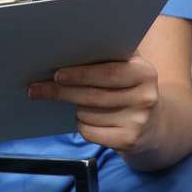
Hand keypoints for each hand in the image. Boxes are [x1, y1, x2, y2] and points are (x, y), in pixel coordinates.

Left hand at [28, 53, 160, 154]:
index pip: (107, 73)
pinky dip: (82, 125)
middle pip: (91, 96)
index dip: (80, 75)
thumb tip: (64, 51)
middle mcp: (145, 97)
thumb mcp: (128, 70)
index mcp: (144, 73)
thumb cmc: (129, 89)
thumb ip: (107, 59)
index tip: (57, 74)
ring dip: (75, 109)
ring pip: (86, 113)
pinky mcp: (129, 141)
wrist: (156, 125)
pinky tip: (89, 119)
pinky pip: (89, 131)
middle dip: (60, 92)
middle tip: (35, 89)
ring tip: (79, 103)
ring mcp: (138, 121)